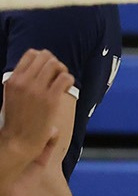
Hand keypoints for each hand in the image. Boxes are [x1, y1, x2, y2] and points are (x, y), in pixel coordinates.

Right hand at [0, 50, 70, 171]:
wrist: (17, 141)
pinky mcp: (50, 99)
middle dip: (55, 63)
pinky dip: (69, 81)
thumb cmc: (16, 120)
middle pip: (46, 56)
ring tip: (61, 83)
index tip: (47, 69)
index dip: (43, 58)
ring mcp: (37, 90)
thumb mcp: (11, 95)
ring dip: (62, 71)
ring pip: (56, 64)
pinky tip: (65, 90)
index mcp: (12, 80)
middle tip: (57, 76)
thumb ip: (22, 80)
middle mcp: (24, 82)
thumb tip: (39, 67)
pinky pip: (65, 78)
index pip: (31, 54)